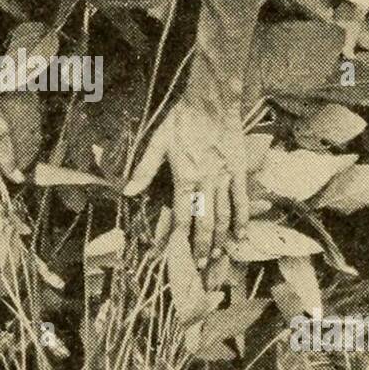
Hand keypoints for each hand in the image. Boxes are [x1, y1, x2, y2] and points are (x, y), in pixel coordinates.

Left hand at [124, 92, 249, 266]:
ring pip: (224, 216)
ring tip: (216, 258)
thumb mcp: (157, 142)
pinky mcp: (239, 171)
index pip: (180, 215)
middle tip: (200, 267)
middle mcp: (206, 182)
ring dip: (220, 240)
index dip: (175, 238)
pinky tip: (241, 235)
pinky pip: (241, 200)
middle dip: (202, 248)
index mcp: (184, 177)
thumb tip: (127, 191)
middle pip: (205, 222)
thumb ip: (144, 169)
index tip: (170, 255)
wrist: (213, 101)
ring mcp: (225, 178)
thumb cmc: (182, 120)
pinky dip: (241, 219)